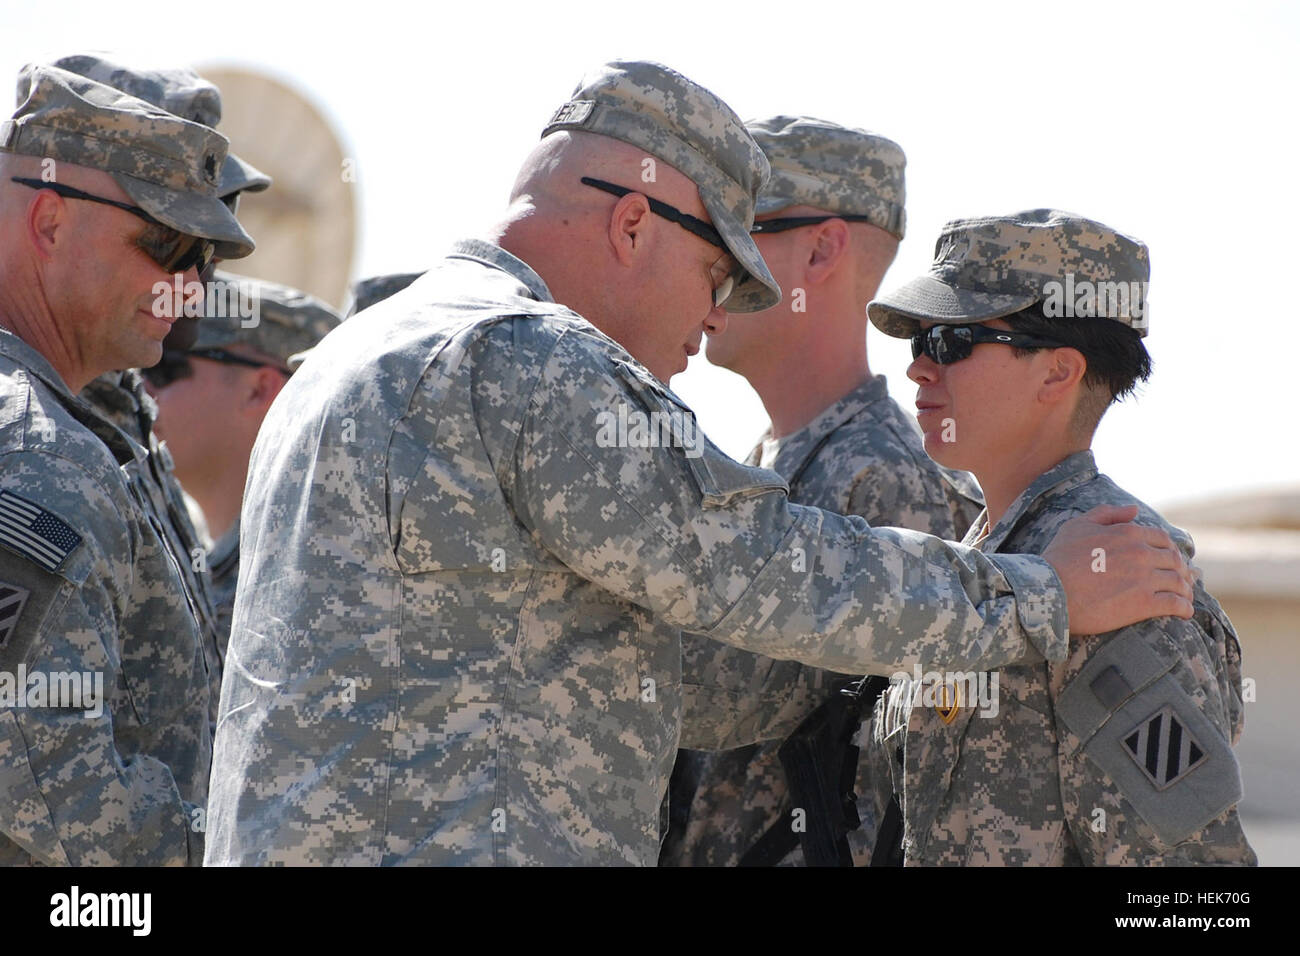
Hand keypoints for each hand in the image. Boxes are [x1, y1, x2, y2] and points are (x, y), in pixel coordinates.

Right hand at [1041, 504, 1195, 635]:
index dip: (1169, 549)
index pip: (1162, 538)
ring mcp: (1145, 579)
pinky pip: (1175, 605)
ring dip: (1186, 590)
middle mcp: (1141, 553)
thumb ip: (1107, 513)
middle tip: (1183, 580)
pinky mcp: (1143, 604)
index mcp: (1128, 533)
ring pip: (1179, 582)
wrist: (1048, 592)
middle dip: (1181, 570)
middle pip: (1174, 560)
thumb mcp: (1077, 526)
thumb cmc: (1058, 559)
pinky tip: (1184, 613)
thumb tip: (1134, 510)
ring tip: (1185, 598)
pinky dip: (1184, 608)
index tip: (1169, 559)